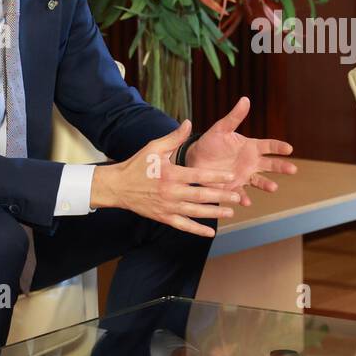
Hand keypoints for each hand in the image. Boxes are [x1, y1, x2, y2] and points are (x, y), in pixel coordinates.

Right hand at [91, 119, 242, 237]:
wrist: (118, 187)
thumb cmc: (137, 165)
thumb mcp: (154, 148)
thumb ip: (174, 137)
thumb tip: (189, 122)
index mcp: (171, 174)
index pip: (198, 175)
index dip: (216, 177)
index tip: (232, 177)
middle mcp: (171, 192)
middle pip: (200, 196)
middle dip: (221, 197)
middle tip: (237, 197)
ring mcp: (167, 206)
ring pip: (195, 212)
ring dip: (213, 213)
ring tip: (230, 213)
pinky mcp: (163, 217)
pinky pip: (183, 225)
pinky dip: (197, 230)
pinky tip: (210, 233)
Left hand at [186, 96, 296, 206]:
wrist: (196, 159)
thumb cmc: (210, 142)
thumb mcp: (221, 129)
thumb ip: (234, 117)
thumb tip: (245, 99)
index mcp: (251, 147)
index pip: (269, 146)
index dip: (279, 147)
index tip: (289, 149)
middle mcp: (251, 162)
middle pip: (271, 165)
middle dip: (282, 167)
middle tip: (292, 169)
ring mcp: (245, 176)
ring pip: (260, 181)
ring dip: (266, 184)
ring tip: (273, 188)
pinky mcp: (234, 187)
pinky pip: (241, 194)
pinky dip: (244, 198)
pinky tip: (246, 201)